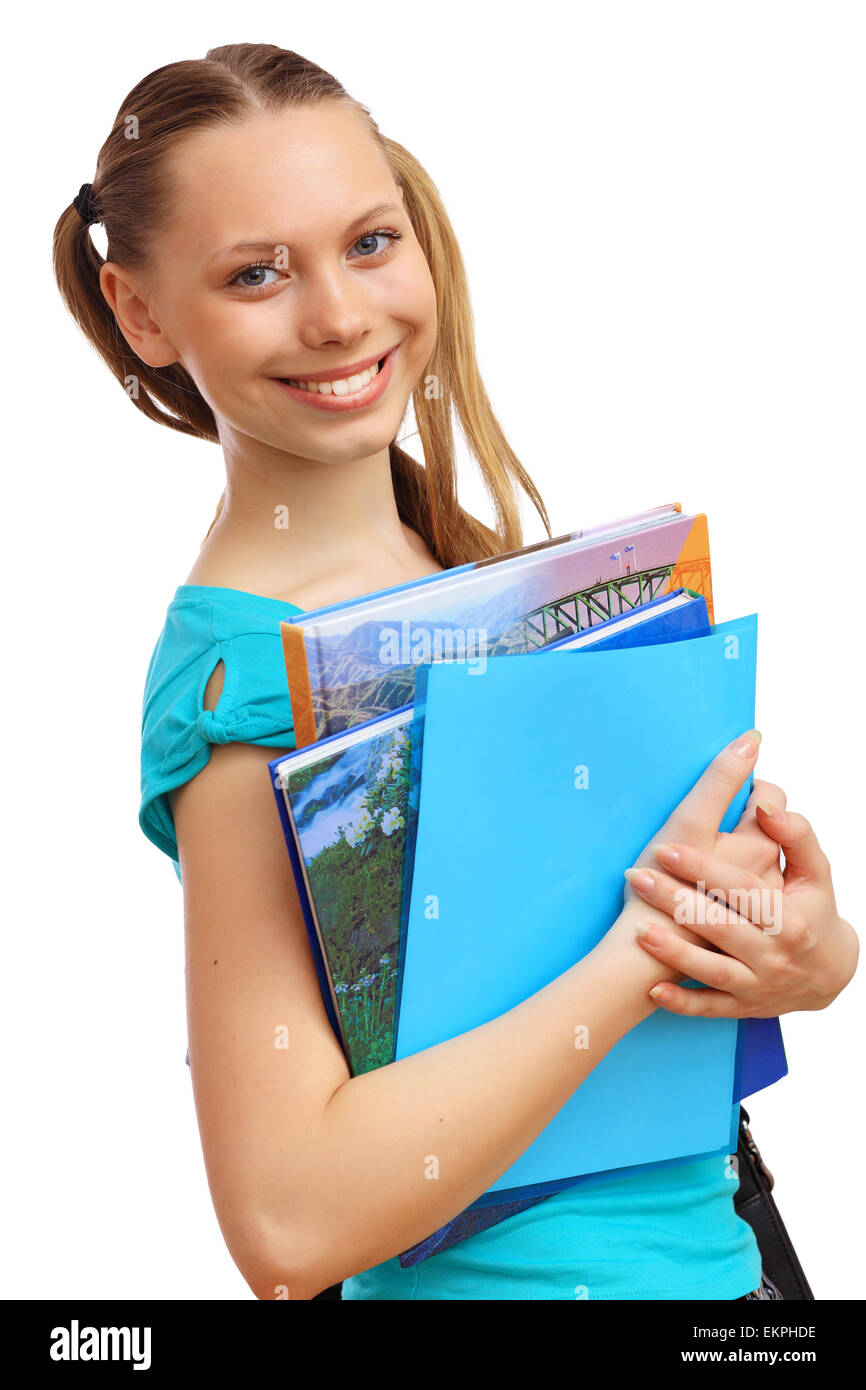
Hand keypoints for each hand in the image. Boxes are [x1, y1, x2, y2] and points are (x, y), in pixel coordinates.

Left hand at [623, 738, 858, 1016]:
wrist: (830, 975)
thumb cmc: (814, 911)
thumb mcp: (816, 873)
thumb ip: (795, 835)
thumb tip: (767, 805)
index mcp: (789, 917)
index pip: (741, 889)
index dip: (703, 867)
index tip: (666, 848)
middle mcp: (773, 954)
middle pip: (719, 926)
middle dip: (674, 901)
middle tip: (636, 876)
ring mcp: (757, 984)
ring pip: (712, 970)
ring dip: (673, 952)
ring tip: (637, 930)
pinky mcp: (742, 1006)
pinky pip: (709, 1007)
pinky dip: (682, 1002)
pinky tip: (653, 990)